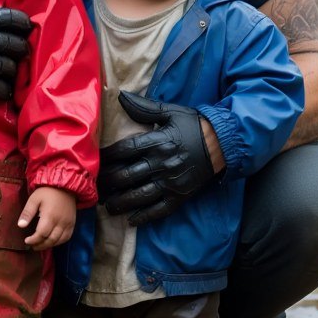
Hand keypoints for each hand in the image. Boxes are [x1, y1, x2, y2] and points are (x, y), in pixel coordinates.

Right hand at [0, 0, 31, 99]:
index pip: (9, 18)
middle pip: (13, 44)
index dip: (23, 23)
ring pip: (7, 66)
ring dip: (15, 69)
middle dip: (22, 47)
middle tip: (24, 49)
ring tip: (15, 69)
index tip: (28, 26)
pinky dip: (5, 89)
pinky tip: (7, 90)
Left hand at [18, 186, 76, 249]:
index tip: (27, 241)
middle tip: (32, 246)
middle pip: (50, 240)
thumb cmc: (47, 192)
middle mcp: (61, 221)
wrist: (64, 186)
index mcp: (50, 216)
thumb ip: (27, 213)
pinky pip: (67, 237)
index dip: (33, 240)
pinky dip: (59, 242)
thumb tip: (20, 226)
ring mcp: (68, 223)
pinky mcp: (72, 223)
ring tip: (40, 245)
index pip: (41, 234)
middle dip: (40, 245)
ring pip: (59, 241)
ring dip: (49, 245)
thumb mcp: (34, 199)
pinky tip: (51, 241)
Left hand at [98, 92, 213, 225]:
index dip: (107, 156)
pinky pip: (160, 210)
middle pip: (127, 175)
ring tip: (107, 206)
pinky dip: (145, 216)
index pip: (125, 150)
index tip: (94, 161)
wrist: (224, 143)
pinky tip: (131, 220)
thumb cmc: (194, 125)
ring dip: (120, 202)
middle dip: (108, 183)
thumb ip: (144, 108)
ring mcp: (171, 182)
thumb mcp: (170, 112)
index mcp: (158, 141)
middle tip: (94, 187)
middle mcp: (162, 163)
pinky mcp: (181, 196)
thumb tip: (121, 96)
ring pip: (140, 196)